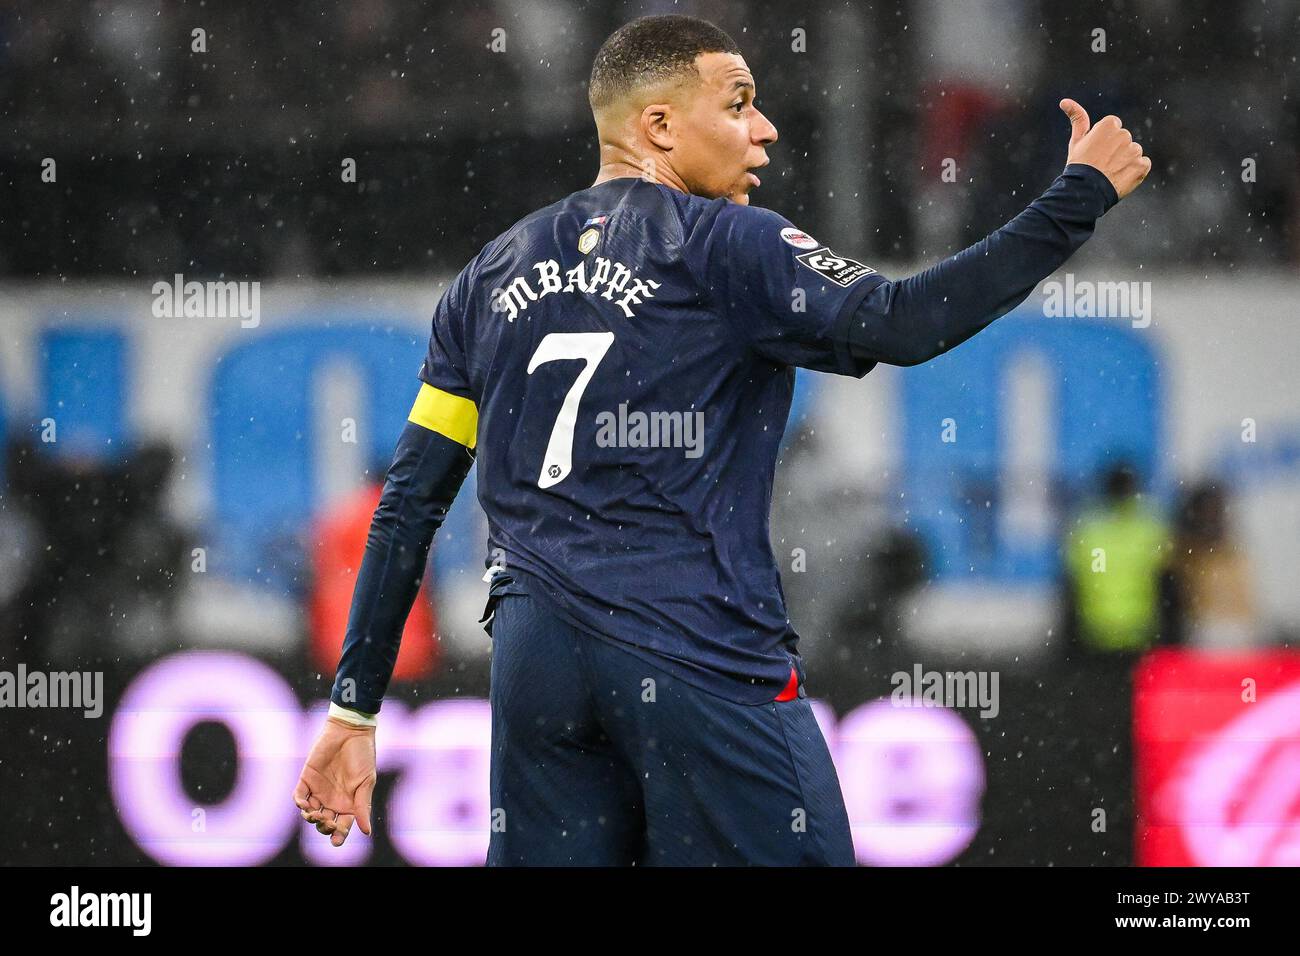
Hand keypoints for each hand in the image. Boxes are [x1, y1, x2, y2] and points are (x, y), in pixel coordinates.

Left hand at [292, 716, 376, 846]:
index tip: (336, 841)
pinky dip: (300, 803)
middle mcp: (332, 800)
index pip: (342, 826)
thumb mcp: (366, 782)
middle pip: (324, 824)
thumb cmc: (363, 756)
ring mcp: (318, 790)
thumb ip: (363, 806)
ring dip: (311, 818)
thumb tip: (366, 832)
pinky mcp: (306, 779)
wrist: (350, 731)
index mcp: (349, 803)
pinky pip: (299, 796)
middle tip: (328, 821)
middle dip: (324, 827)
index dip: (338, 836)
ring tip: (315, 815)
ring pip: (310, 814)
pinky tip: (305, 805)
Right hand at [1059, 98, 1151, 199]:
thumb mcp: (1076, 141)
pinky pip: (1143, 165)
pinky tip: (1120, 178)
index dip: (1104, 142)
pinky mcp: (1142, 165)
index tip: (1096, 152)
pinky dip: (1135, 171)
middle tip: (1101, 165)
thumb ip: (1077, 118)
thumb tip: (1064, 100)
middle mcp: (1124, 135)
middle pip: (1124, 141)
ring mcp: (1134, 150)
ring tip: (1110, 173)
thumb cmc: (1079, 165)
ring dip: (1125, 161)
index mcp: (1109, 125)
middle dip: (1115, 151)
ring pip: (1133, 153)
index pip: (1113, 128)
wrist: (1085, 191)